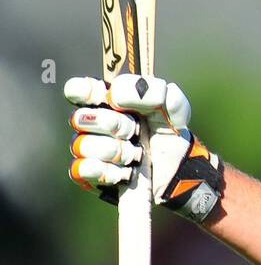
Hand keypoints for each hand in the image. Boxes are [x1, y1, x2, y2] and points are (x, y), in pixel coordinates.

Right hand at [65, 74, 224, 222]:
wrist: (177, 171)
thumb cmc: (169, 134)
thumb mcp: (173, 107)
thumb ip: (153, 90)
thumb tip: (115, 92)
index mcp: (109, 101)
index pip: (78, 89)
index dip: (83, 90)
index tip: (108, 98)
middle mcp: (92, 123)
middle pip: (80, 117)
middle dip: (117, 125)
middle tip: (136, 132)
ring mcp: (88, 149)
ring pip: (83, 144)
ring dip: (119, 151)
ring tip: (136, 155)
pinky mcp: (88, 175)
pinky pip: (85, 168)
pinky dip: (110, 171)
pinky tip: (126, 172)